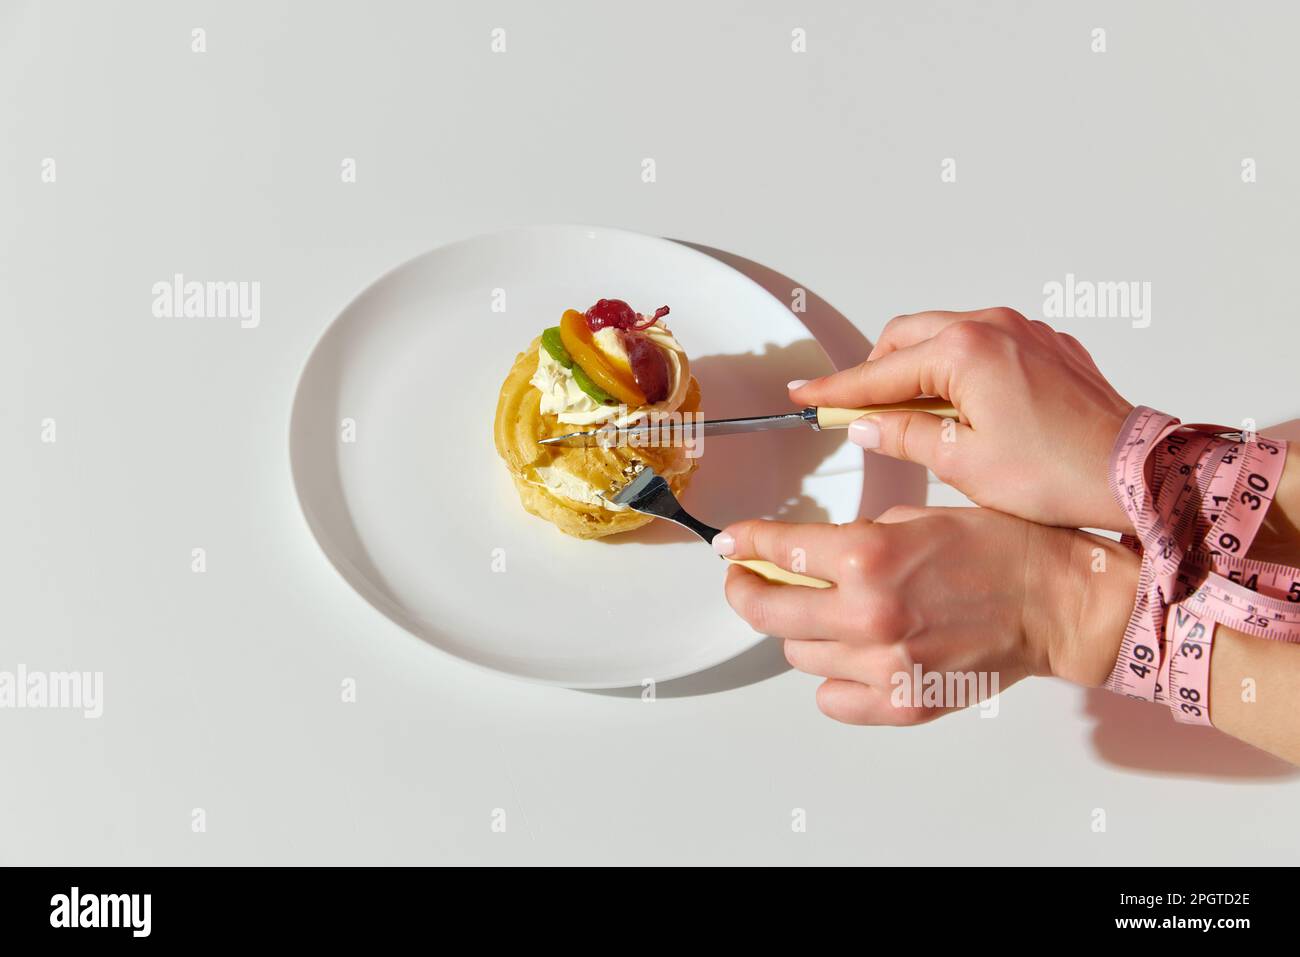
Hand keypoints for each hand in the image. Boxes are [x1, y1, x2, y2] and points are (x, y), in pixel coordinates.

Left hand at [715, 507, 1134, 724]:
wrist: (1057, 602)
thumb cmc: (1002, 549)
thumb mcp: (918, 515)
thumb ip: (856, 536)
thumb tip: (808, 551)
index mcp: (868, 558)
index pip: (776, 550)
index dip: (743, 543)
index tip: (730, 543)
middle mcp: (867, 615)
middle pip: (767, 612)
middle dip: (745, 590)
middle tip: (746, 580)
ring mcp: (883, 667)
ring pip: (798, 655)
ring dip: (800, 632)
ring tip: (824, 615)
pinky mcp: (902, 704)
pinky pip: (833, 699)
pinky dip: (832, 679)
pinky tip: (849, 657)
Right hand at [790, 307, 1133, 530]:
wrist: (1135, 475)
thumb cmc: (1059, 474)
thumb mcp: (962, 463)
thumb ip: (903, 434)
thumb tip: (866, 424)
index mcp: (966, 351)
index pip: (879, 371)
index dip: (837, 389)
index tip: (806, 394)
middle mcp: (994, 327)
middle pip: (907, 338)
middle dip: (877, 373)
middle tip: (857, 411)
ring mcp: (1025, 332)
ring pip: (945, 335)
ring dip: (918, 368)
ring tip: (910, 416)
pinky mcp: (1048, 346)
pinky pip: (985, 343)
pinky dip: (959, 367)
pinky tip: (960, 406)